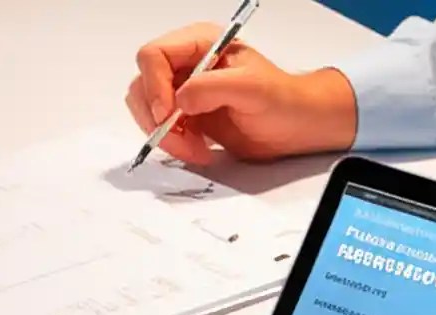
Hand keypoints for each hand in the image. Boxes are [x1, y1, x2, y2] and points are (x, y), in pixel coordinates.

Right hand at [126, 22, 358, 164]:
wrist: (293, 126)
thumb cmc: (281, 100)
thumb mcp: (251, 88)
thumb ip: (212, 87)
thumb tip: (180, 100)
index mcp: (199, 43)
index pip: (154, 55)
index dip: (154, 84)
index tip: (167, 113)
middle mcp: (185, 64)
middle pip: (143, 84)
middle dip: (156, 117)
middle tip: (180, 138)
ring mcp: (182, 91)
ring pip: (146, 110)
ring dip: (165, 135)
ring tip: (194, 148)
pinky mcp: (184, 116)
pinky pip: (159, 129)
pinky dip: (173, 144)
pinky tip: (198, 150)